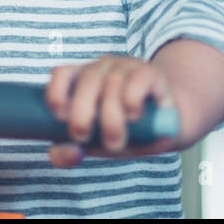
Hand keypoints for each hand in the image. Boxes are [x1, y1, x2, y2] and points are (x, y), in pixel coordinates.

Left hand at [44, 56, 178, 166]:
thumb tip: (58, 154)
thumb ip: (73, 150)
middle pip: (87, 80)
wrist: (168, 125)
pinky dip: (132, 98)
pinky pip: (138, 80)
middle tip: (83, 136)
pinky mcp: (151, 74)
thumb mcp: (96, 142)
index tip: (59, 117)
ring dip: (110, 116)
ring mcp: (127, 68)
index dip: (56, 92)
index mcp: (82, 80)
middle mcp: (103, 69)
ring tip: (114, 141)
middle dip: (81, 111)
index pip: (62, 74)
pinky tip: (133, 115)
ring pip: (112, 83)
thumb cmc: (125, 130)